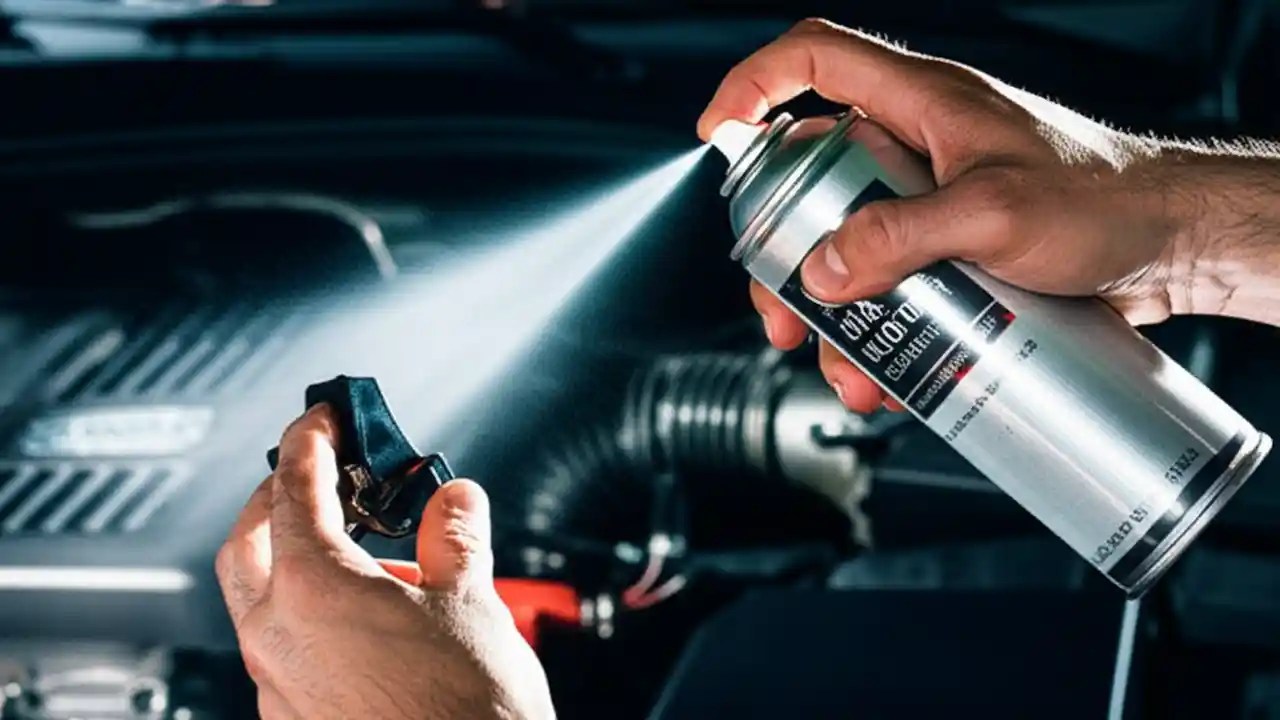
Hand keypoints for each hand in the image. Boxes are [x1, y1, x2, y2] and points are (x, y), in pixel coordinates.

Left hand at [215, 404, 554, 719]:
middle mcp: (277, 635)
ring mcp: (278, 682)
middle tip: (322, 474)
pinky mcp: (292, 716)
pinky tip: (363, 618)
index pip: (294, 488)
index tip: (325, 419)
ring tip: (360, 549)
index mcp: (313, 589)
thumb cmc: (466, 710)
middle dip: (278, 496)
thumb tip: (454, 499)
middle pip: (248, 541)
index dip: (311, 441)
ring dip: (291, 556)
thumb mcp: (473, 600)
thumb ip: (454, 535)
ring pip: (257, 597)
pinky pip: (281, 645)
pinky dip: (306, 610)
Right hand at [698, 19, 1209, 412]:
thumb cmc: (1103, 198)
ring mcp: (933, 199)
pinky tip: (888, 375)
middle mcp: (917, 145)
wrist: (1172, 244)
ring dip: (832, 312)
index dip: (755, 85)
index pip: (816, 59)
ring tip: (844, 366)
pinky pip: (891, 284)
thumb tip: (824, 271)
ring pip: (847, 246)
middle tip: (780, 308)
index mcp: (922, 103)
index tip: (715, 134)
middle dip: (783, 251)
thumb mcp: (994, 214)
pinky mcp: (953, 249)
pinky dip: (879, 330)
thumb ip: (902, 236)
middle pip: (812, 178)